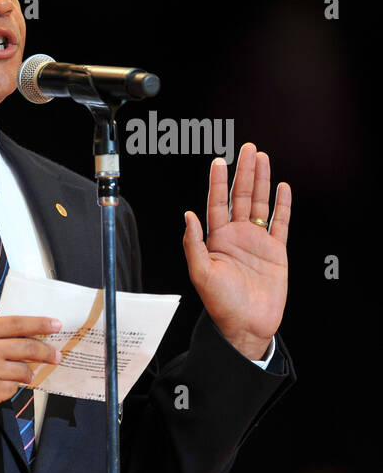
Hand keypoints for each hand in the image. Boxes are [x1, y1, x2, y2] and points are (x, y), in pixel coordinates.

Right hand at [0, 316, 61, 425]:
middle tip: (55, 355)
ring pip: (23, 372)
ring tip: (17, 375)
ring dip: (25, 374)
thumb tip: (20, 335)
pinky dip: (7, 388)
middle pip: (28, 348)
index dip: (39, 324)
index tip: (54, 325)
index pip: (16, 324)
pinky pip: (11, 390)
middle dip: (47, 352)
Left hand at [182, 143, 290, 359]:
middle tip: (248, 148)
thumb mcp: (201, 273)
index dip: (218, 182)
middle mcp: (236, 236)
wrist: (246, 324)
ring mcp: (257, 242)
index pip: (216, 203)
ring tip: (263, 158)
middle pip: (241, 197)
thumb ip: (194, 244)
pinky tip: (282, 187)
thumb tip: (188, 215)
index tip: (219, 160)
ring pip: (260, 204)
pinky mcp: (276, 251)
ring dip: (261, 181)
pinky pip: (281, 223)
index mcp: (216, 239)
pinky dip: (283, 205)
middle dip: (244, 172)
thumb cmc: (220, 303)